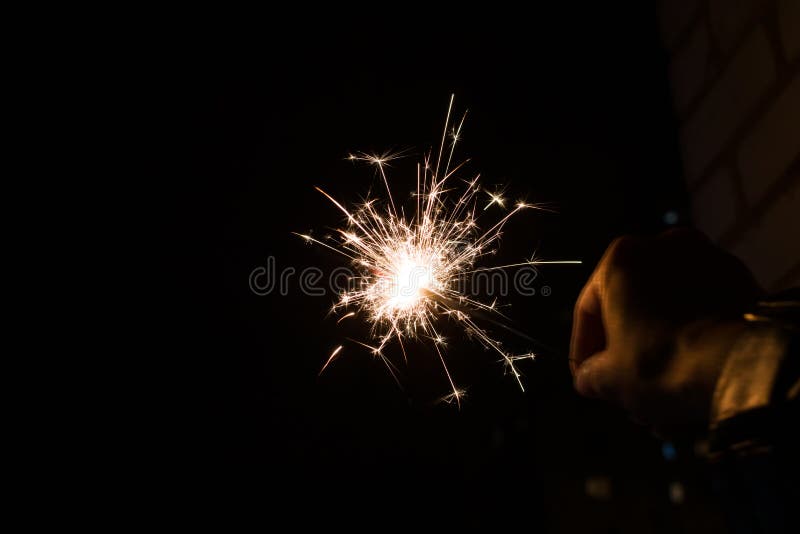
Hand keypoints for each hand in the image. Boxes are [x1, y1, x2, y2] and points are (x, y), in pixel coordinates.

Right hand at [570, 229, 761, 429]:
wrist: (738, 367)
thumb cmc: (664, 363)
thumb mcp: (609, 380)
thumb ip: (590, 375)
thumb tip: (591, 378)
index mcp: (620, 259)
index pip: (588, 310)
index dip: (583, 351)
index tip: (587, 376)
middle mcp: (662, 247)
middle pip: (631, 306)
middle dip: (627, 350)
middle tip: (625, 384)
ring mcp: (705, 259)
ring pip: (667, 308)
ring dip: (659, 344)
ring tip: (660, 387)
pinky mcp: (739, 279)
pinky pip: (701, 309)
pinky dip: (691, 335)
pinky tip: (689, 370)